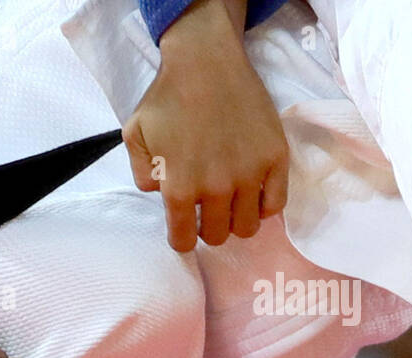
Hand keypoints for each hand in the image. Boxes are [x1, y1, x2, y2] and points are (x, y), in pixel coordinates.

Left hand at [123, 0, 289, 250]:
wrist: (205, 62)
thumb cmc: (165, 100)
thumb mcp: (135, 139)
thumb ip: (142, 176)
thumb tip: (161, 194)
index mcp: (180, 189)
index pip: (183, 241)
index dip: (181, 237)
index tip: (183, 226)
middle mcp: (217, 188)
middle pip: (217, 236)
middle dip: (207, 227)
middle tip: (206, 207)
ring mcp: (250, 174)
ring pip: (248, 227)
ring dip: (236, 219)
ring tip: (230, 201)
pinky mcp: (276, 158)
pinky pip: (276, 205)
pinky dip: (264, 205)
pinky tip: (253, 191)